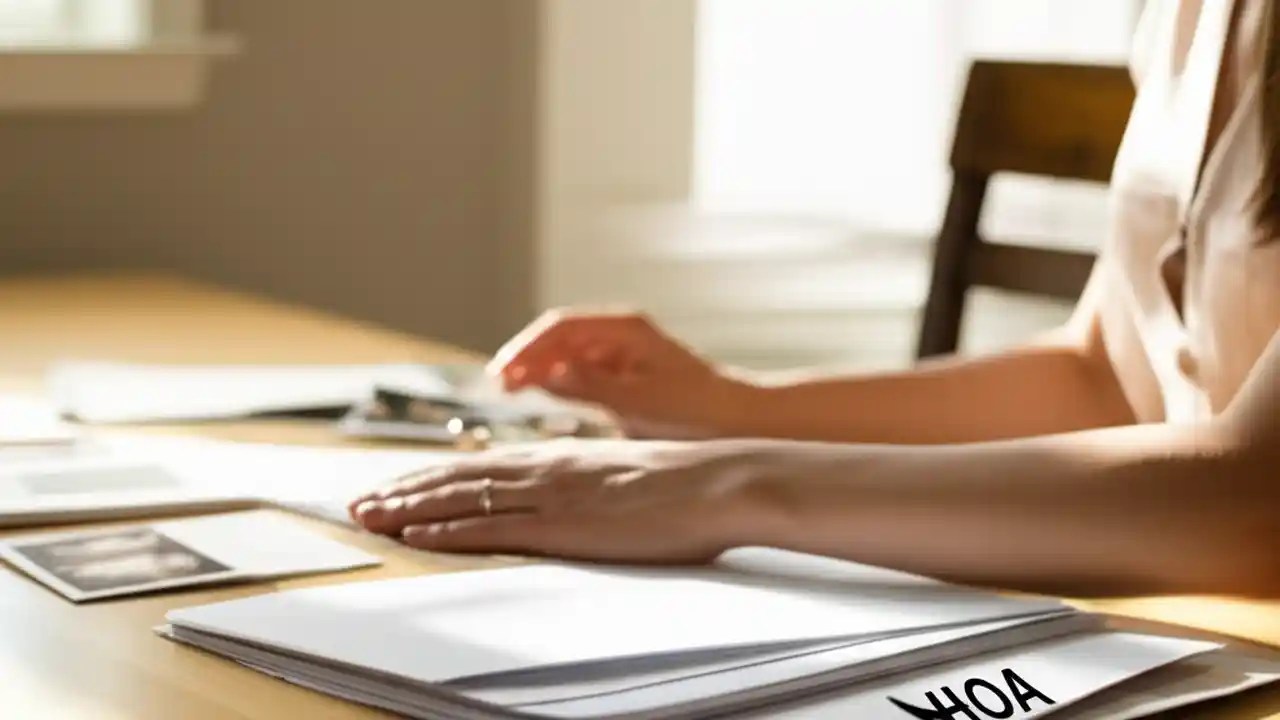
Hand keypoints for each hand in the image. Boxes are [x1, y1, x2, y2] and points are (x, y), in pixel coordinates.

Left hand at [347, 439, 774, 562]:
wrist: (717, 482)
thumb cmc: (683, 484)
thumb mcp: (625, 476)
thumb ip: (587, 484)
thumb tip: (571, 499)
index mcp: (560, 457)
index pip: (479, 466)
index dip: (432, 476)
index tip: (398, 485)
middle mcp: (544, 469)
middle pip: (458, 477)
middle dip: (404, 490)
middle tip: (361, 503)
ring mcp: (550, 496)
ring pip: (461, 499)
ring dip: (409, 508)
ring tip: (369, 517)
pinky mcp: (561, 525)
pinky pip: (490, 528)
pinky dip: (446, 530)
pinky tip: (415, 535)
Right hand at [487, 309, 753, 437]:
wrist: (744, 424)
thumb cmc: (700, 412)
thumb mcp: (639, 403)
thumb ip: (590, 386)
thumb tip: (545, 373)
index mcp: (627, 329)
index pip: (560, 328)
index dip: (525, 349)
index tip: (503, 373)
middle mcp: (624, 336)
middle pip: (559, 337)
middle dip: (527, 358)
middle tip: (498, 386)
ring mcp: (626, 355)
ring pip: (568, 354)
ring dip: (540, 369)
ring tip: (512, 392)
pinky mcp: (629, 378)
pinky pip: (583, 372)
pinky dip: (560, 382)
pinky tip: (545, 398)